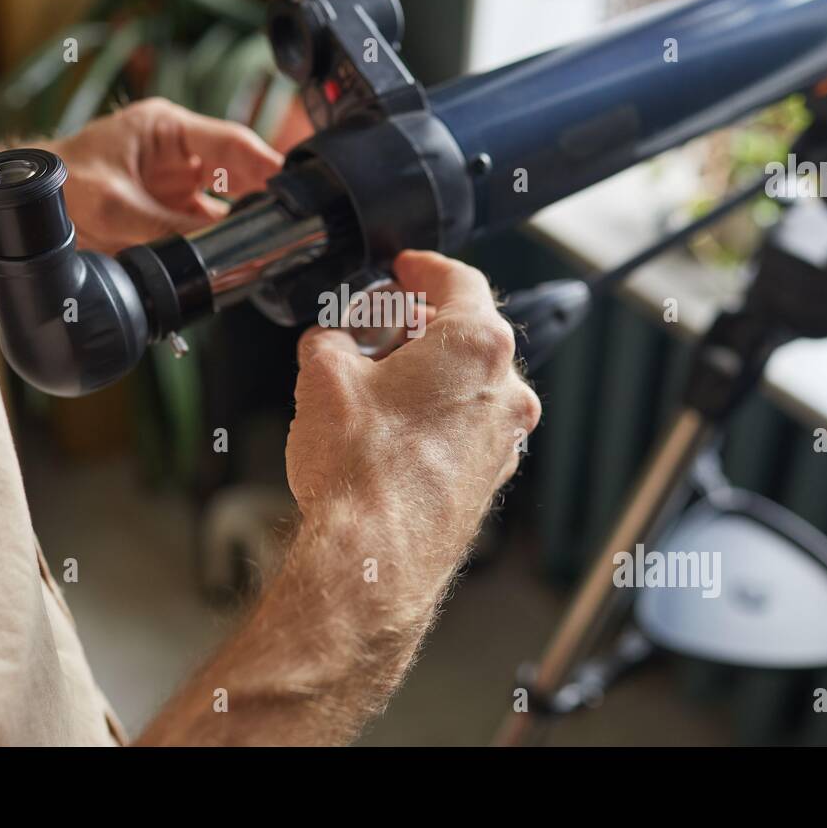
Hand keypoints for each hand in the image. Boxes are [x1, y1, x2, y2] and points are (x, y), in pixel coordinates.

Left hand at [24, 98, 282, 253]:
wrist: (24, 211)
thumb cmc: (56, 186)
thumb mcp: (112, 205)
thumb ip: (166, 227)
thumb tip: (213, 245)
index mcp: (166, 129)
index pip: (231, 142)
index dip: (266, 163)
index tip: (291, 186)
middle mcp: (177, 153)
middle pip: (238, 171)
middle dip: (262, 196)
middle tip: (286, 221)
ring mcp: (175, 184)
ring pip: (227, 201)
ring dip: (244, 220)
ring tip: (266, 240)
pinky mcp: (169, 213)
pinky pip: (206, 226)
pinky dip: (221, 240)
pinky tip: (235, 255)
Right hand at [139, 251, 540, 745]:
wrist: (374, 559)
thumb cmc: (360, 471)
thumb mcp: (321, 375)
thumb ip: (329, 340)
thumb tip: (331, 344)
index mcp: (476, 345)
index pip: (459, 280)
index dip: (422, 268)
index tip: (404, 268)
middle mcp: (504, 390)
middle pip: (468, 332)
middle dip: (418, 323)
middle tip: (374, 325)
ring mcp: (502, 440)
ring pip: (470, 384)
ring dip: (427, 373)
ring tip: (371, 382)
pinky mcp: (487, 479)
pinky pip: (466, 428)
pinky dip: (434, 416)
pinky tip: (388, 429)